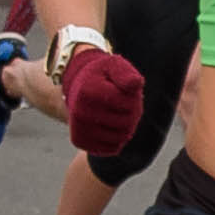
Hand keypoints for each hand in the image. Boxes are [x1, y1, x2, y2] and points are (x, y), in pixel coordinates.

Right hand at [59, 40, 147, 161]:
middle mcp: (79, 112)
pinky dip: (117, 140)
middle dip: (132, 113)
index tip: (128, 91)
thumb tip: (136, 84)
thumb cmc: (102, 76)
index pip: (128, 104)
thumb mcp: (114, 66)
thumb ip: (125, 73)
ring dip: (126, 128)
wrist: (79, 87)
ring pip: (120, 138)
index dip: (135, 98)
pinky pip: (111, 149)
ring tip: (118, 114)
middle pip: (125, 123)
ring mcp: (78, 128)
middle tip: (126, 104)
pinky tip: (112, 127)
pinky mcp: (79, 141)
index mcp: (88, 91)